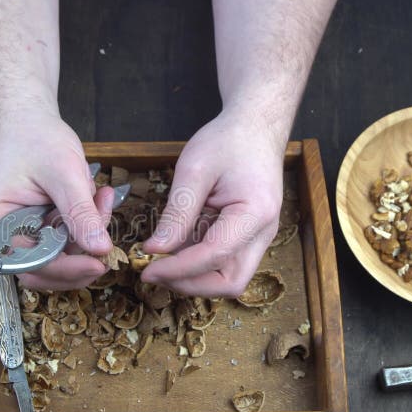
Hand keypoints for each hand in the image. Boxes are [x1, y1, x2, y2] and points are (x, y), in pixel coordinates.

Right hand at [0, 111, 114, 288]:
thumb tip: (101, 249)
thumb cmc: (36, 137)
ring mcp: (25, 227)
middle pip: (44, 267)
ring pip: (61, 252)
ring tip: (103, 199)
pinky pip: (66, 235)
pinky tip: (99, 196)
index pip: (30, 264)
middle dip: (79, 259)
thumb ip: (80, 212)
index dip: (64, 270)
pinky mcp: (42, 222)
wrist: (29, 117)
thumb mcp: (63, 172)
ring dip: (88, 234)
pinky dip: (87, 221)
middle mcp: (7, 231)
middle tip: (108, 248)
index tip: (98, 264)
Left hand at [140, 110, 284, 296]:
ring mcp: (258, 237)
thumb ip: (177, 213)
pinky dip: (198, 262)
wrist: (255, 126)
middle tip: (155, 273)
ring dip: (194, 276)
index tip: (147, 269)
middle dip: (191, 284)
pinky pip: (225, 261)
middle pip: (231, 282)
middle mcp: (264, 232)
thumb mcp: (194, 170)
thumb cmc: (227, 141)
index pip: (214, 256)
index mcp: (255, 213)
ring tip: (160, 261)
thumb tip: (154, 250)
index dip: (178, 268)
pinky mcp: (248, 236)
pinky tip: (174, 248)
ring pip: (228, 276)